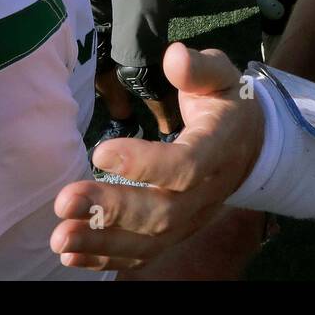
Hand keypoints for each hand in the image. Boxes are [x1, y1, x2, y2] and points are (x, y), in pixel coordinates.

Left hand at [51, 44, 264, 271]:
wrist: (253, 146)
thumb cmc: (227, 103)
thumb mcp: (222, 75)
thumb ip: (199, 68)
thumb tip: (174, 56)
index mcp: (219, 147)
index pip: (186, 165)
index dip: (145, 164)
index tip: (100, 152)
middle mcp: (208, 192)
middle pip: (163, 212)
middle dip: (112, 211)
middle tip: (66, 201)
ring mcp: (193, 218)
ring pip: (150, 242)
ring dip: (102, 243)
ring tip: (61, 238)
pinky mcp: (177, 233)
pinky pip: (144, 254)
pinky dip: (107, 259)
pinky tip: (72, 255)